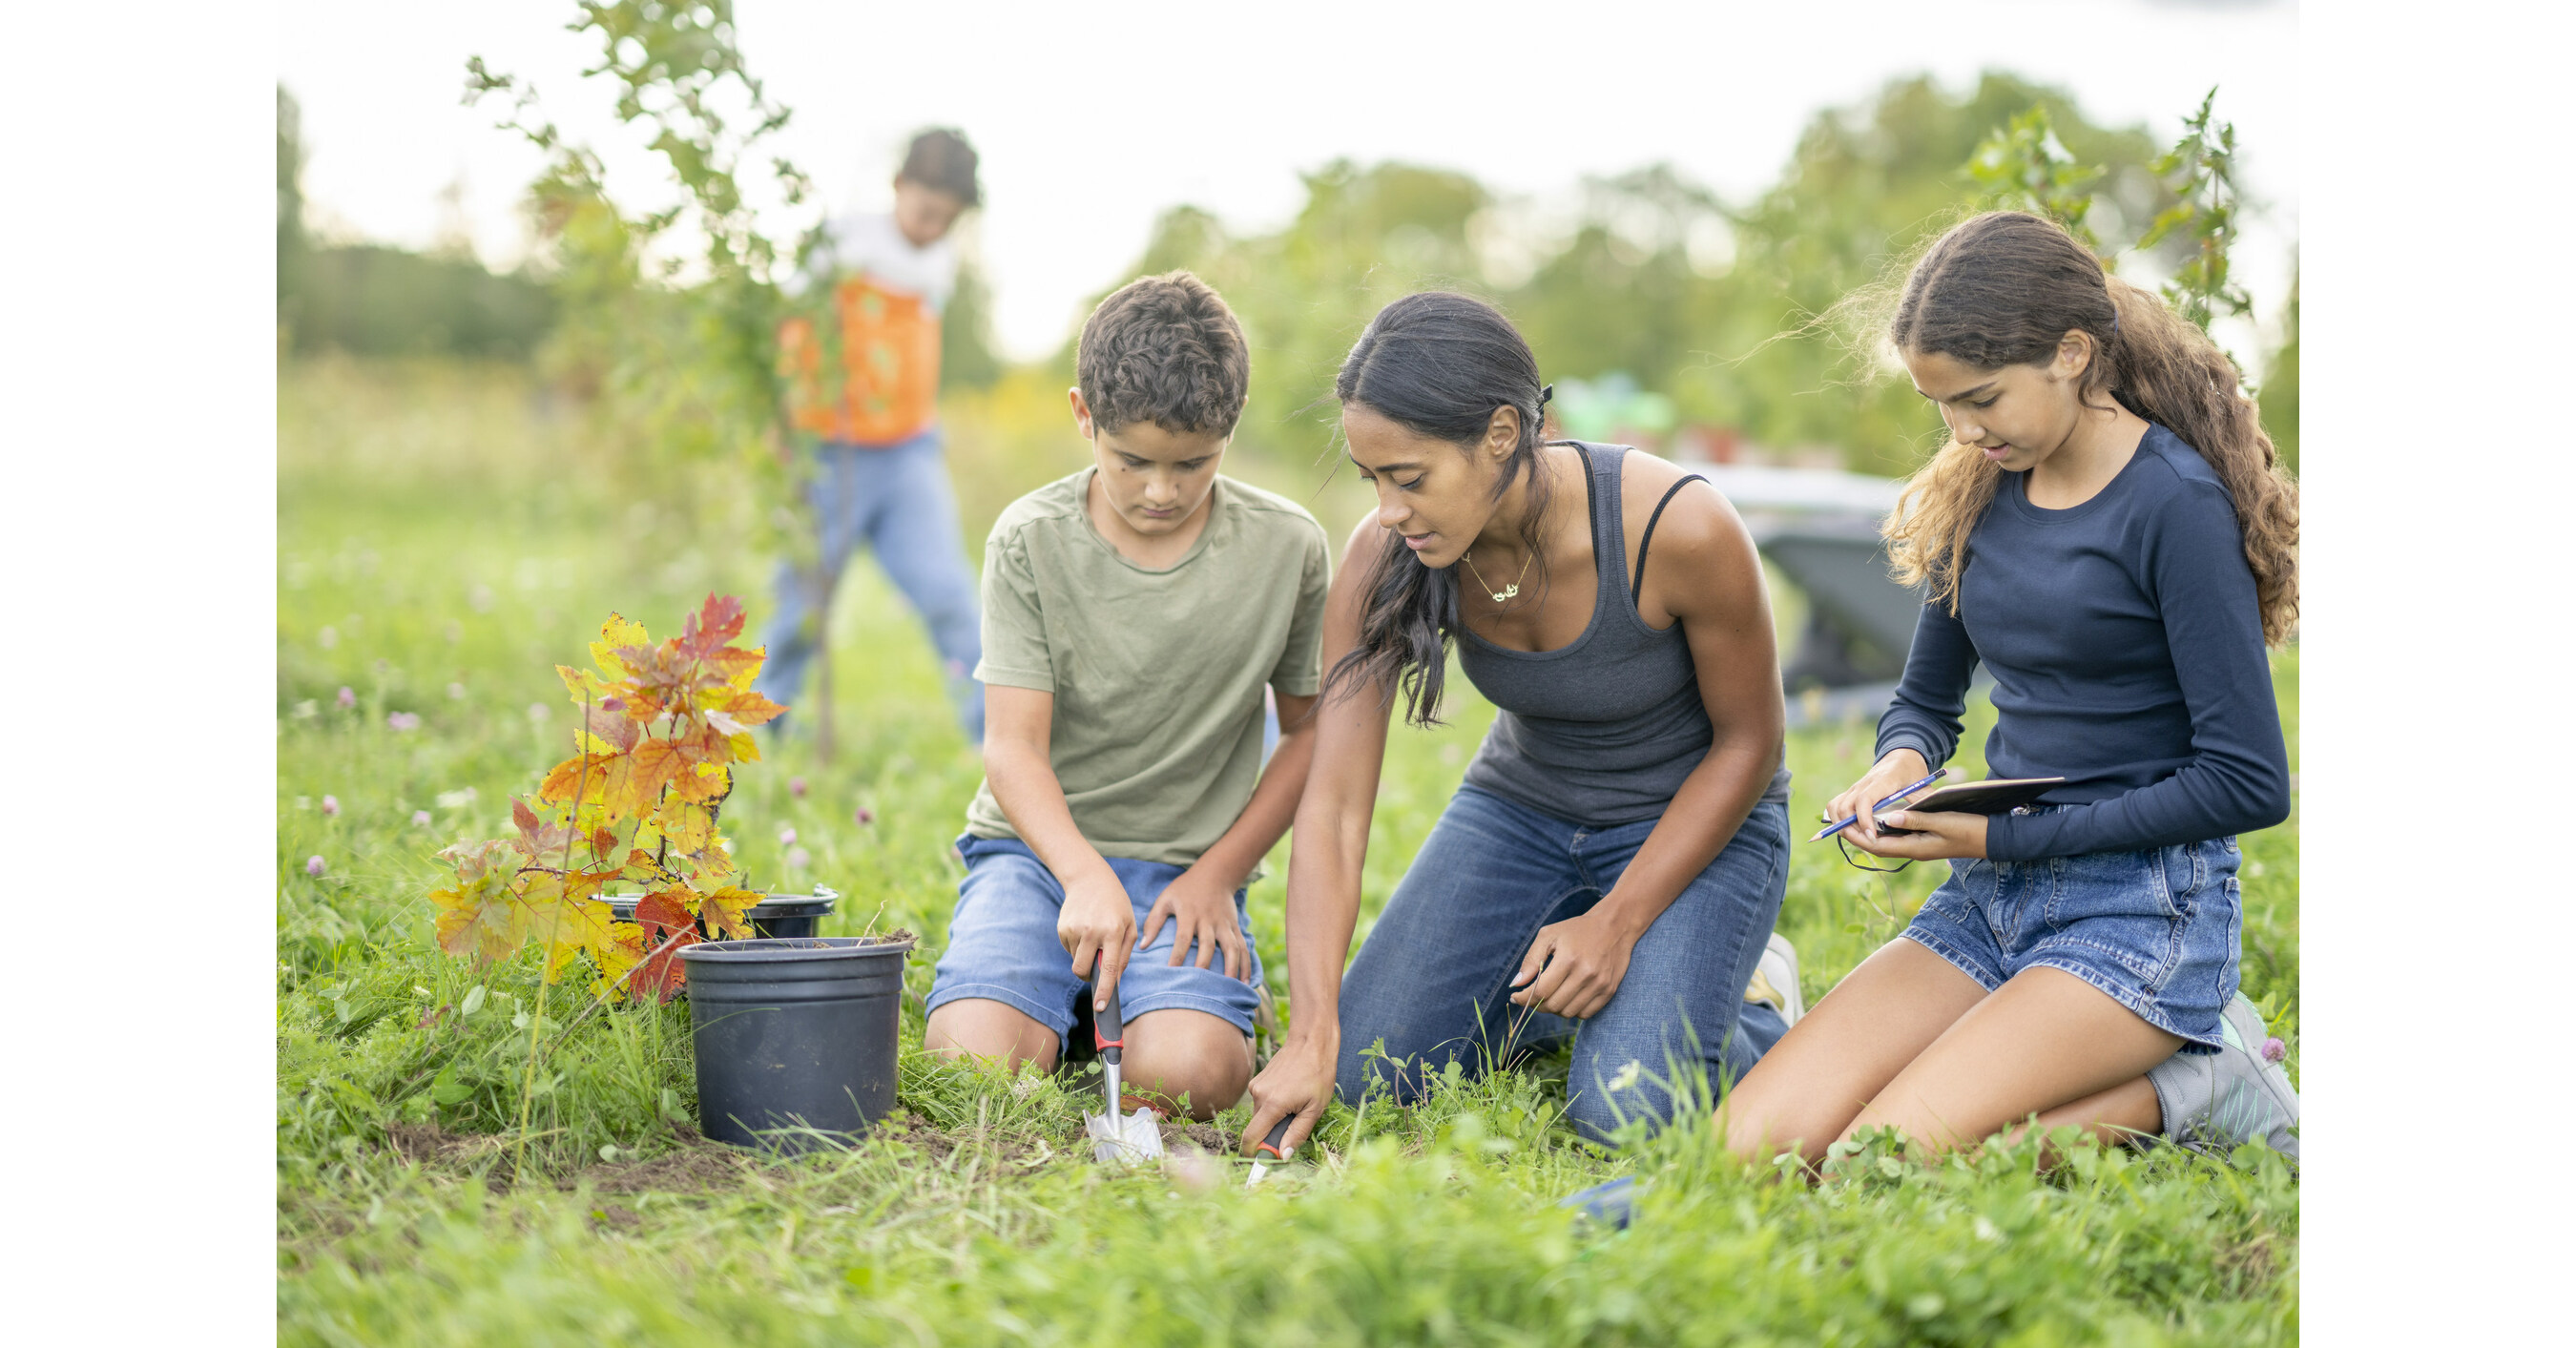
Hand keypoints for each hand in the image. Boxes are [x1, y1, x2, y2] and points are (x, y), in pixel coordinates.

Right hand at [1056, 866, 1136, 1010]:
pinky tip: (1083, 928)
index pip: (1108, 968)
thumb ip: (1123, 955)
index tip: (1100, 1008)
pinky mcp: (1062, 928)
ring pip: (1076, 960)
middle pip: (1083, 970)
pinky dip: (1076, 946)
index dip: (1104, 990)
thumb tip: (1114, 982)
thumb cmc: (1116, 906)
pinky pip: (1069, 949)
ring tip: (1093, 935)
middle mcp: (1092, 931)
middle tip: (1095, 966)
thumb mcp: (1129, 926)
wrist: (1089, 879)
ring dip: (1084, 956)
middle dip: (1087, 976)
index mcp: (1113, 931)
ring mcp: (1074, 929)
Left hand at [1138, 867, 1251, 981]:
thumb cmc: (1185, 889)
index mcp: (1189, 914)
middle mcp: (1209, 920)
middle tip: (1199, 984)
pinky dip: (1246, 964)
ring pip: (1231, 947)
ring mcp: (1225, 924)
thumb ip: (1154, 921)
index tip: (1171, 973)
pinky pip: (1243, 947)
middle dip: (1204, 964)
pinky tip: (1245, 982)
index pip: (1183, 938)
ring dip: (1232, 967)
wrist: (1215, 874)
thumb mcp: (1166, 899)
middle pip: (1208, 944)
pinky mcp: (1235, 927)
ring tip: (1230, 987)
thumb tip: (1143, 946)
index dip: (1177, 955)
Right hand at [1240, 1031, 1335, 1156]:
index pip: (1251, 1137)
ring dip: (1275, 1118)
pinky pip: (1263, 1102)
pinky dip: (1274, 1106)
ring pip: (1261, 1115)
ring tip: (1297, 1104)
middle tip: (1295, 1124)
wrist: (1311, 1042)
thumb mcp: (1315, 1109)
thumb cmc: (1318, 1074)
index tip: (1266, 1161)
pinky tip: (1291, 1093)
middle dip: (1272, 1134)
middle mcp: (1258, 1095)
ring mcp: (1256, 1086)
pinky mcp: (1257, 1080)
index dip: (1255, 1153)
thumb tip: (1283, 1155)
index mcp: (1272, 1104)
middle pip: (1258, 1127)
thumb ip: (1297, 1134)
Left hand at [1509, 909, 1639, 1019]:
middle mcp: (1586, 974)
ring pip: (1568, 1012)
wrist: (1614, 926)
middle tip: (1532, 996)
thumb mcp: (1549, 935)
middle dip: (1537, 1004)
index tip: (1515, 997)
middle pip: (1554, 1005)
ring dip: (1555, 1008)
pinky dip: (1572, 1010)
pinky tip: (1568, 997)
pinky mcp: (1609, 991)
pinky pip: (1585, 1014)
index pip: (1541, 991)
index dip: (1524, 998)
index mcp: (1568, 959)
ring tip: (1551, 995)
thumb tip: (1515, 985)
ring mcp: (1600, 984)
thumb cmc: (1577, 930)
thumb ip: (1531, 960)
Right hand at [1826, 748, 1931, 843]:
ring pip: (1835, 807)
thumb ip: (1924, 801)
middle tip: (1866, 842)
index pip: (1864, 800)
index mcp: (1882, 781)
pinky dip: (1837, 820)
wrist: (1900, 757)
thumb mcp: (1923, 785)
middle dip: (1850, 828)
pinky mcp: (1850, 792)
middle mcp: (1863, 784)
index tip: (1872, 836)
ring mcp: (1854, 788)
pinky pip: (1835, 806)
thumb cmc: (1912, 772)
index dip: (1864, 819)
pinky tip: (1850, 830)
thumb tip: (1925, 819)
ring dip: (1841, 825)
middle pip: (1844, 807)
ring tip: (1858, 838)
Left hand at [1839, 807, 1987, 860]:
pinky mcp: (1926, 839)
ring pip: (1888, 841)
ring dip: (1871, 832)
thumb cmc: (1970, 828)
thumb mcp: (1942, 821)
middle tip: (1841, 822)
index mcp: (1916, 848)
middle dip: (1859, 835)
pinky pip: (1900, 835)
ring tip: (1854, 819)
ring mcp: (1920, 845)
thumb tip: (1890, 818)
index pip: (1878, 845)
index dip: (1858, 837)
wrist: (1993, 837)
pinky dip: (1886, 827)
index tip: (1841, 826)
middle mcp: (1914, 849)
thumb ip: (1916, 820)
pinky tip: (1881, 816)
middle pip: (1879, 845)